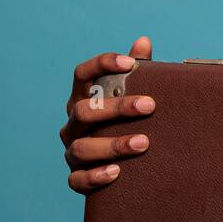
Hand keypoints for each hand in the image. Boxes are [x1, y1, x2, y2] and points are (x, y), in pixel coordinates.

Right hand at [60, 35, 153, 194]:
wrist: (122, 168)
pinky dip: (95, 176)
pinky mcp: (76, 177)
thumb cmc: (127, 124)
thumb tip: (143, 41)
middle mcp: (73, 125)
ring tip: (143, 142)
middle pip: (83, 111)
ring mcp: (72, 152)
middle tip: (150, 105)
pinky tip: (117, 173)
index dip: (102, 64)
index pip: (82, 75)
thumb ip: (138, 72)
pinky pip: (77, 180)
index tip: (130, 63)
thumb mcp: (132, 98)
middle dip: (117, 107)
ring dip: (113, 144)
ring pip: (81, 148)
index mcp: (83, 99)